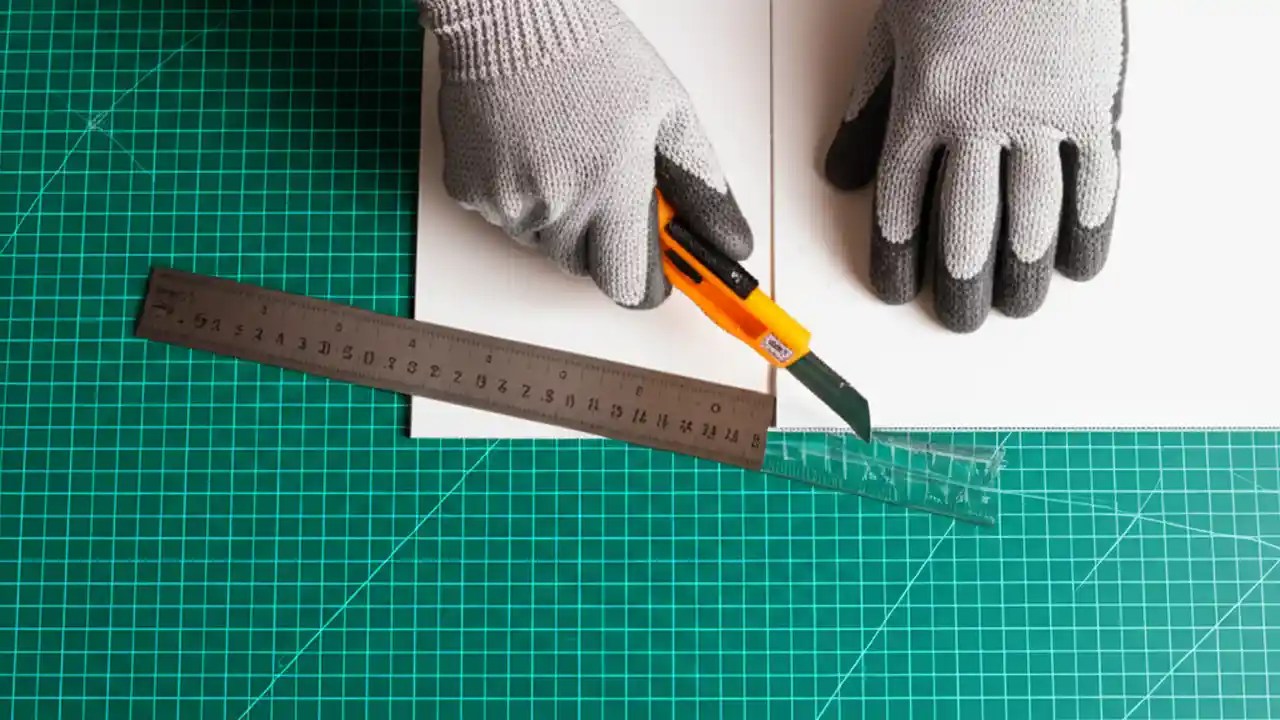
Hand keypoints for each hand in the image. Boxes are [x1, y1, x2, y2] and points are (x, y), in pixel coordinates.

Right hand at [419, 0, 752, 309]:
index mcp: (612, 189)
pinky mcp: (469, 192)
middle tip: (606, 188)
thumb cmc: (591, 54)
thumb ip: (701, 185)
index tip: (656, 274)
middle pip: (584, 267)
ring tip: (565, 155)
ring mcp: (508, 201)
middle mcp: (557, 204)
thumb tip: (730, 242)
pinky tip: (528, 149)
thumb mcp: (668, 112)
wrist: (511, 18)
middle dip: (602, 242)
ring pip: (543, 244)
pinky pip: (504, 219)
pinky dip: (518, 197)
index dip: (645, 283)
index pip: (629, 284)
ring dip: (559, 219)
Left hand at [825, 1, 1127, 332]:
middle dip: (961, 282)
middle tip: (961, 319)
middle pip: (967, 224)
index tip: (897, 293)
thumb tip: (840, 176)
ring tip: (1016, 306)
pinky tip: (1079, 262)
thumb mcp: (893, 34)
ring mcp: (1043, 111)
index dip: (898, 257)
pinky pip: (1096, 177)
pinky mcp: (1095, 100)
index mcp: (923, 104)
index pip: (902, 203)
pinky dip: (1089, 226)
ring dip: (1024, 270)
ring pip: (1032, 212)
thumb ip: (868, 106)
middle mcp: (981, 118)